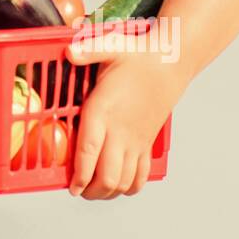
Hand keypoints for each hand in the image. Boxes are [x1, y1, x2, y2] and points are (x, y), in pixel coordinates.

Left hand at [63, 30, 185, 199]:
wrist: (171, 62)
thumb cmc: (138, 55)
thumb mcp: (111, 47)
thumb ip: (87, 50)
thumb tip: (67, 51)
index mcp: (104, 110)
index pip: (89, 151)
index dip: (78, 174)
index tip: (69, 186)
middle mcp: (121, 131)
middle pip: (107, 176)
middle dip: (90, 190)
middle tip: (77, 190)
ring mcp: (136, 140)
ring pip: (124, 181)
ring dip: (108, 192)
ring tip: (93, 190)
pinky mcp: (147, 142)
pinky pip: (141, 175)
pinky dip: (129, 187)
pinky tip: (118, 185)